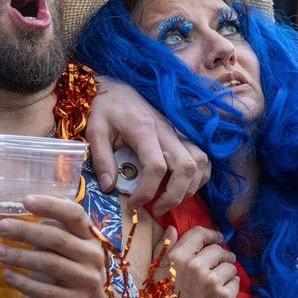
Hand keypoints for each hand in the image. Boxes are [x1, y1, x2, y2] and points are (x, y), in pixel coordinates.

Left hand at [0, 194, 107, 297]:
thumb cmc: (75, 267)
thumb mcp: (75, 244)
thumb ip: (58, 227)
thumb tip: (22, 206)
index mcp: (90, 236)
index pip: (74, 214)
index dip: (51, 205)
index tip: (25, 200)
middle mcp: (92, 256)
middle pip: (57, 239)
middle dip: (26, 231)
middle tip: (2, 227)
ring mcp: (87, 280)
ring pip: (50, 264)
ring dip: (21, 256)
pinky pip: (46, 291)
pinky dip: (24, 282)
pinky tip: (8, 275)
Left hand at [88, 76, 210, 213]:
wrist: (117, 87)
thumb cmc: (105, 108)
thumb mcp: (95, 130)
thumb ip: (101, 158)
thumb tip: (109, 188)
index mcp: (143, 129)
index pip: (156, 166)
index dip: (148, 191)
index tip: (134, 205)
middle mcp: (166, 131)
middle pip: (186, 167)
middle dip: (175, 195)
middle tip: (156, 210)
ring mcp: (177, 132)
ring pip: (200, 162)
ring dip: (190, 187)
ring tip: (170, 200)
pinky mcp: (180, 135)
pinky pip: (202, 157)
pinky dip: (199, 176)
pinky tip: (184, 187)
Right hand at [155, 226, 238, 297]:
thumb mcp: (159, 273)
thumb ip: (165, 249)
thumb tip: (172, 228)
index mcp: (177, 257)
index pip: (199, 234)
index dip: (211, 234)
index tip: (217, 238)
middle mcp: (194, 266)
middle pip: (218, 249)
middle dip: (222, 255)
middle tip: (221, 263)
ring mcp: (211, 281)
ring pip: (230, 265)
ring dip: (228, 272)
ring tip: (219, 281)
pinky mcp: (225, 296)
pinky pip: (236, 281)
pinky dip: (232, 286)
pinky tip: (222, 294)